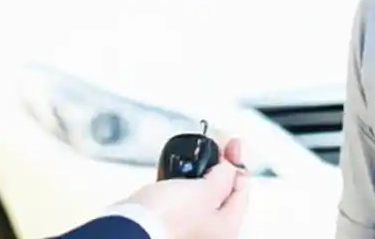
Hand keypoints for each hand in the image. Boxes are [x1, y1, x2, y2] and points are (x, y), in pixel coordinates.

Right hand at [124, 138, 249, 238]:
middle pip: (223, 193)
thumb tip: (230, 168)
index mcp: (226, 229)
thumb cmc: (168, 217)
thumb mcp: (207, 190)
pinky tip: (178, 169)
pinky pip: (182, 198)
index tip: (233, 144)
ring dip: (202, 173)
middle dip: (221, 168)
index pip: (241, 192)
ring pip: (202, 195)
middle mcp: (209, 232)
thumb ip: (224, 176)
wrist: (132, 225)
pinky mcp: (169, 221)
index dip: (238, 163)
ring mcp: (188, 227)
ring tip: (198, 154)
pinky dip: (183, 183)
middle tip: (220, 146)